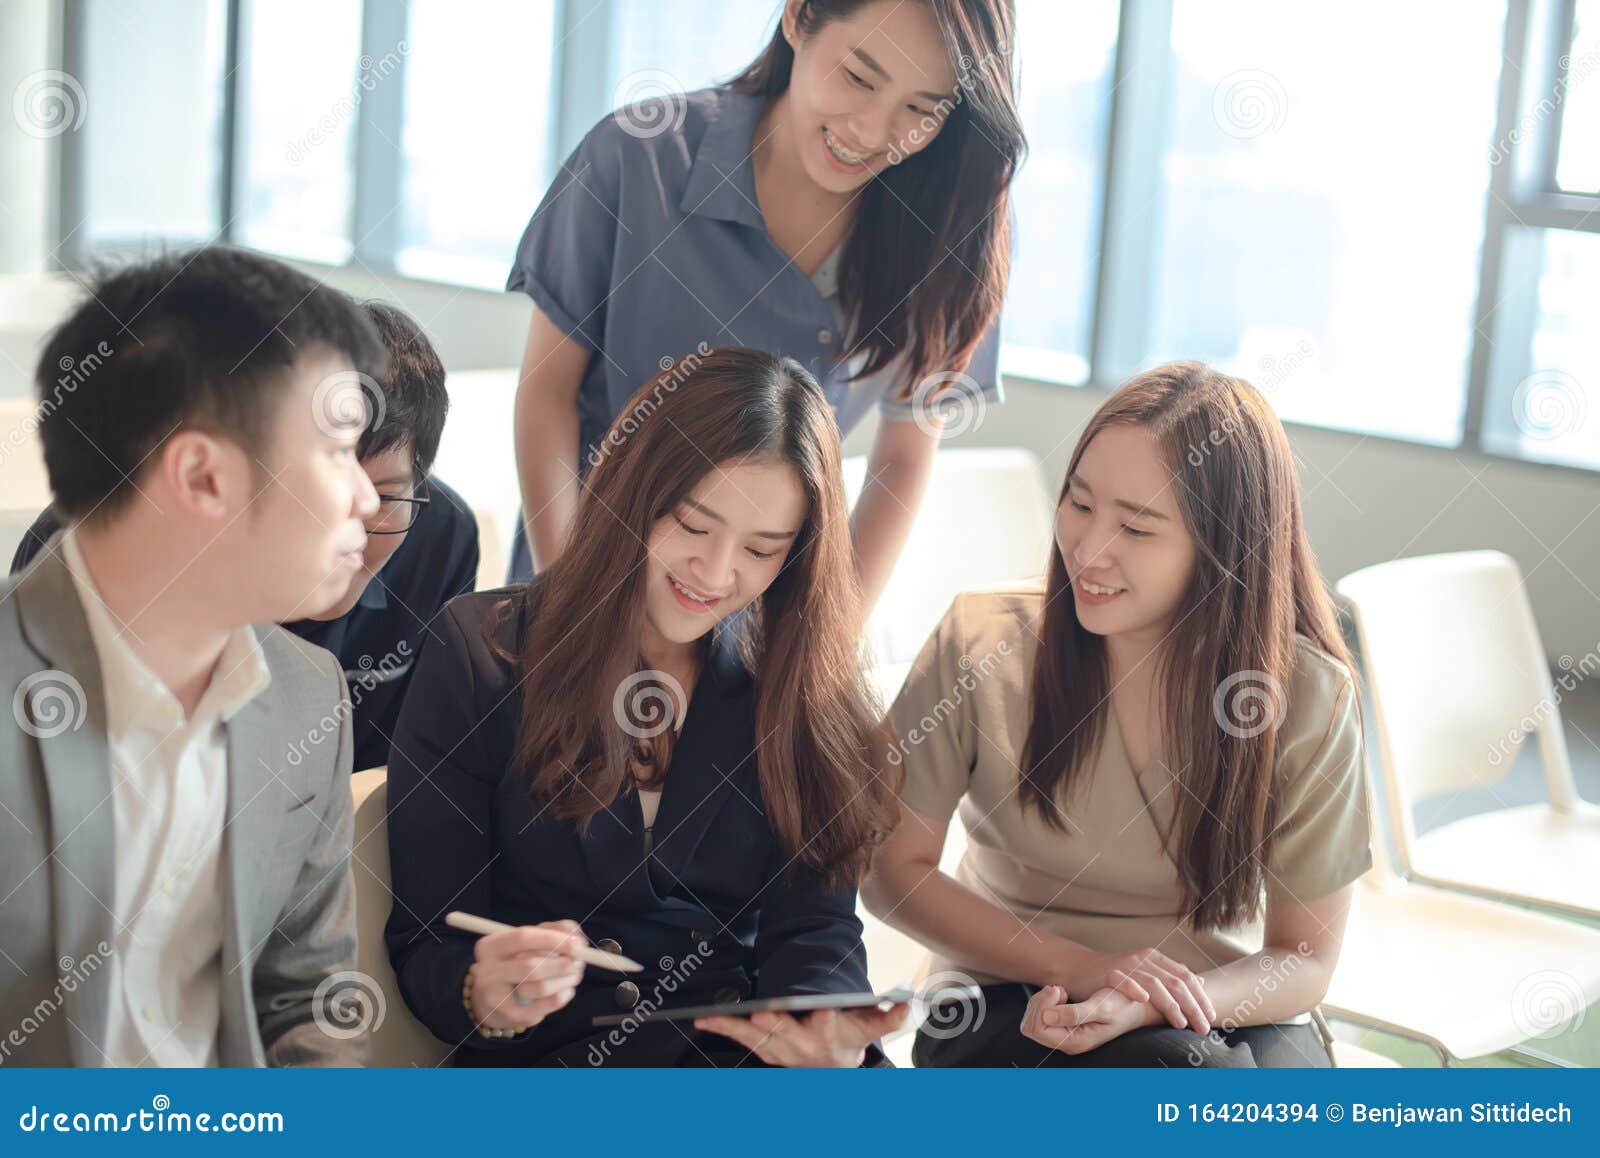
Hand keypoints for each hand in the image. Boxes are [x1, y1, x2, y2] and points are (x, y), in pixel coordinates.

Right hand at [468, 919, 586, 1030]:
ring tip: (575, 974)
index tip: (577, 943)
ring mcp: (496, 996)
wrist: (496, 996)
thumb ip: (555, 930)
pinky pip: (543, 1008)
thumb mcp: (532, 939)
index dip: (553, 939)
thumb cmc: (519, 960)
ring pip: (539, 988)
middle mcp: (487, 971)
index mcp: (491, 945)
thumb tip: (577, 939)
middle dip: (561, 964)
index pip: (523, 938)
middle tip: (579, 962)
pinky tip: (567, 989)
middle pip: (530, 966)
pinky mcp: (509, 1016)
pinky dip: (562, 997)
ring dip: (565, 980)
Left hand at [694, 1003, 908, 1066]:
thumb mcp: (870, 1028)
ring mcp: (781, 1050)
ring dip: (737, 1028)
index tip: (824, 1012)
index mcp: (830, 1036)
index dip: (827, 1021)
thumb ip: (888, 1017)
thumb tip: (907, 1005)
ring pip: (758, 1038)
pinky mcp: (764, 1050)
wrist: (831, 1069)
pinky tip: (701, 1019)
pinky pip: (741, 1038)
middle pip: (789, 1034)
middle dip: (777, 1026)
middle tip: (764, 1016)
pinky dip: (722, 1028)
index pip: (830, 1027)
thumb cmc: (850, 1039)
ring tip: (711, 1016)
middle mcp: (803, 1046)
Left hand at [1020, 985, 1150, 1054]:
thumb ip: (1075, 1014)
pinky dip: (1045, 1002)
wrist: (1134, 1008)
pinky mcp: (1062, 1028)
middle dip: (1040, 1003)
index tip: (1060, 990)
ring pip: (1031, 1020)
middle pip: (1030, 1026)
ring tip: (1061, 991)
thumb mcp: (1102, 1007)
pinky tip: (1061, 996)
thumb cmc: (1121, 1006)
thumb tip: (1047, 1017)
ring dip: (1042, 1001)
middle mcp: (1066, 1042)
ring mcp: (1063, 1036)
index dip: (1042, 1006)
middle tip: (1059, 990)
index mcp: (1074, 1041)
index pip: (1038, 1028)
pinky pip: (1039, 1016)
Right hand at [1068, 947, 1213, 1033]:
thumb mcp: (1147, 974)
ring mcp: (1126, 965)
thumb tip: (1201, 982)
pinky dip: (1134, 988)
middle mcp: (1145, 959)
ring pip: (1155, 983)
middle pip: (1176, 982)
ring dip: (1171, 1005)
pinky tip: (1144, 999)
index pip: (1186, 977)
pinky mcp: (1108, 972)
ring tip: (1181, 1024)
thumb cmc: (1118, 978)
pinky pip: (1123, 979)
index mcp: (1157, 959)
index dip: (1201, 997)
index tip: (1211, 1018)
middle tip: (1203, 1028)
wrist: (1080, 970)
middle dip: (1193, 1006)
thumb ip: (1171, 977)